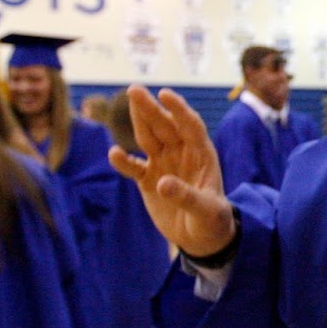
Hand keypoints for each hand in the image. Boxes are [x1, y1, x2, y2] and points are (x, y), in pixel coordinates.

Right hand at [107, 85, 234, 256]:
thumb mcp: (206, 211)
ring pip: (148, 138)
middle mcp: (181, 154)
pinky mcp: (148, 180)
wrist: (201, 238)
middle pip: (165, 126)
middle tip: (134, 89)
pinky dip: (124, 161)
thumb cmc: (212, 221)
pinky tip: (114, 154)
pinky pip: (133, 167)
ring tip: (126, 102)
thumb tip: (161, 183)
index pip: (191, 126)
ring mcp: (163, 164)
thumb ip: (187, 196)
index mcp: (202, 155)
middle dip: (150, 108)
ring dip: (137, 121)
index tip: (165, 94)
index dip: (179, 110)